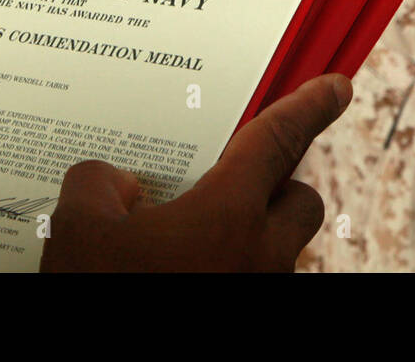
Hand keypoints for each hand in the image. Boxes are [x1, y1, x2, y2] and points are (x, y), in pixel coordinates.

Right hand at [40, 73, 351, 271]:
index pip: (281, 141)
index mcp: (229, 215)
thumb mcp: (77, 228)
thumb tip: (118, 184)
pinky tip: (180, 274)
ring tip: (188, 243)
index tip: (337, 86)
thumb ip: (100, 182)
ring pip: (278, 253)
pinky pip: (252, 286)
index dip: (310, 106)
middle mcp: (259, 258)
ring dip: (249, 239)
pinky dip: (228, 274)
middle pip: (301, 201)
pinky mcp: (247, 328)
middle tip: (232, 184)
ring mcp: (259, 299)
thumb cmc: (102, 299)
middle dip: (278, 186)